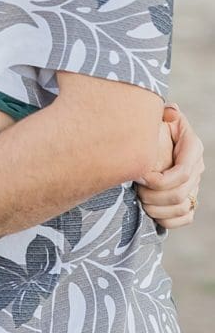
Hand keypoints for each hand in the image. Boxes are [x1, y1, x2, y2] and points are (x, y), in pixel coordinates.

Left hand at [136, 104, 204, 228]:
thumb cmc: (151, 124)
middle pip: (181, 193)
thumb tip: (170, 112)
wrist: (149, 137)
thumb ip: (164, 114)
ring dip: (157, 208)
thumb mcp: (157, 114)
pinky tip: (150, 211)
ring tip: (139, 199)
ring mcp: (194, 185)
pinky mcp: (188, 199)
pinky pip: (185, 218)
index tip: (139, 177)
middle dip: (154, 195)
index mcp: (192, 147)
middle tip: (135, 189)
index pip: (183, 172)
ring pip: (182, 208)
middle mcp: (196, 167)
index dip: (160, 180)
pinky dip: (167, 220)